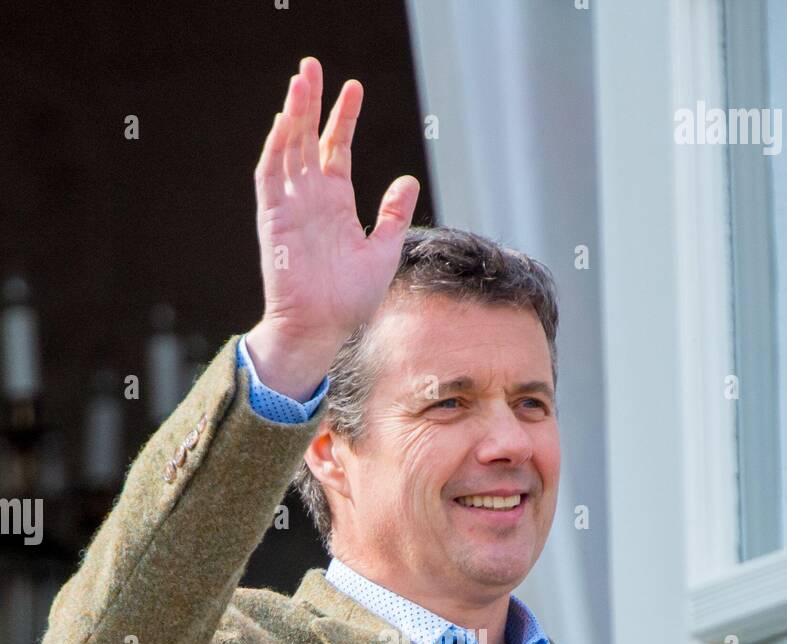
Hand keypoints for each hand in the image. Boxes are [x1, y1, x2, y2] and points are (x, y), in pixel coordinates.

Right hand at [246, 55, 419, 394]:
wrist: (322, 328)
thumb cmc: (351, 299)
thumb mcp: (383, 252)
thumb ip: (393, 214)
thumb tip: (407, 179)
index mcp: (336, 204)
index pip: (336, 149)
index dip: (343, 118)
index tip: (354, 87)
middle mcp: (311, 199)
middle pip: (308, 138)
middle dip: (311, 102)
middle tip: (313, 64)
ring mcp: (291, 206)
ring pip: (288, 148)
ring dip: (293, 114)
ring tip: (301, 79)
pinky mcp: (273, 218)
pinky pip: (271, 176)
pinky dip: (276, 147)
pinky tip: (285, 120)